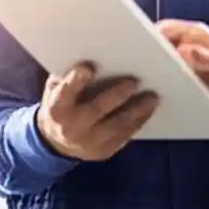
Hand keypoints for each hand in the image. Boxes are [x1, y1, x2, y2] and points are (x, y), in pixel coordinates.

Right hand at [36, 63, 158, 161]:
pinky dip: (138, 123)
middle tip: (135, 81)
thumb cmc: (61, 105)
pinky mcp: (103, 152)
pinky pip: (124, 137)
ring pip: (116, 126)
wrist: (57, 143)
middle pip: (96, 110)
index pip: (65, 93)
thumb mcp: (55, 89)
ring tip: (152, 97)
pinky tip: (148, 110)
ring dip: (136, 111)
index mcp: (57, 108)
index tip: (88, 66)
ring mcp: (88, 143)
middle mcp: (71, 128)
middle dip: (116, 95)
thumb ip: (68, 76)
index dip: (75, 81)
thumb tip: (93, 56)